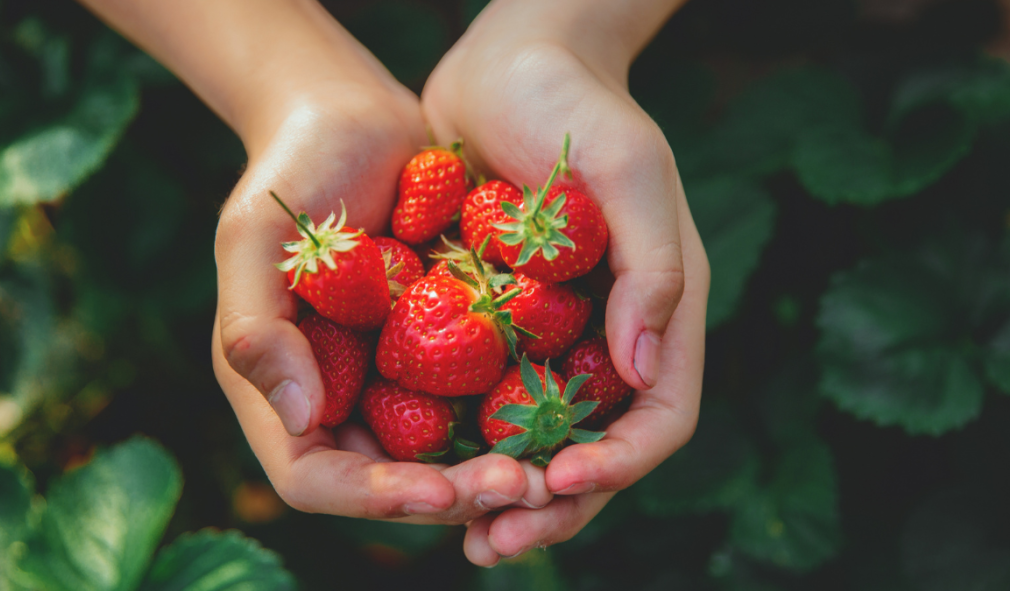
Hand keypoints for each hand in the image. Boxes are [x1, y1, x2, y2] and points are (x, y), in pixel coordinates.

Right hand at [210, 73, 558, 523]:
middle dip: (454, 494)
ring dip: (493, 468)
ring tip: (551, 467)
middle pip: (390, 481)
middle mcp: (338, 395)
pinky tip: (564, 413)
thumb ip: (256, 328)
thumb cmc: (292, 169)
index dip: (374, 496)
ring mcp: (391, 375)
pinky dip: (513, 416)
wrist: (355, 118)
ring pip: (442, 453)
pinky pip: (476, 398)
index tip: (440, 492)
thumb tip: (297, 419)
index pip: (315, 476)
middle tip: (523, 486)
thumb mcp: (256, 239)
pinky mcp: (440, 347)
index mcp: (281, 386)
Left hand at [421, 0, 707, 562]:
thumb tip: (643, 372)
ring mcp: (555, 333)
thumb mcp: (630, 171)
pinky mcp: (499, 320)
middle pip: (597, 448)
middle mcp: (610, 335)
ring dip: (505, 489)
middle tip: (493, 542)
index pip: (658, 417)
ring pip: (539, 438)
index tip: (556, 479)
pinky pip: (485, 396)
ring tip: (460, 532)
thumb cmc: (576, 107)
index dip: (616, 463)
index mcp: (659, 310)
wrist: (509, 62)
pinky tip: (420, 466)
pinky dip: (464, 439)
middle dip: (553, 502)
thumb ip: (653, 269)